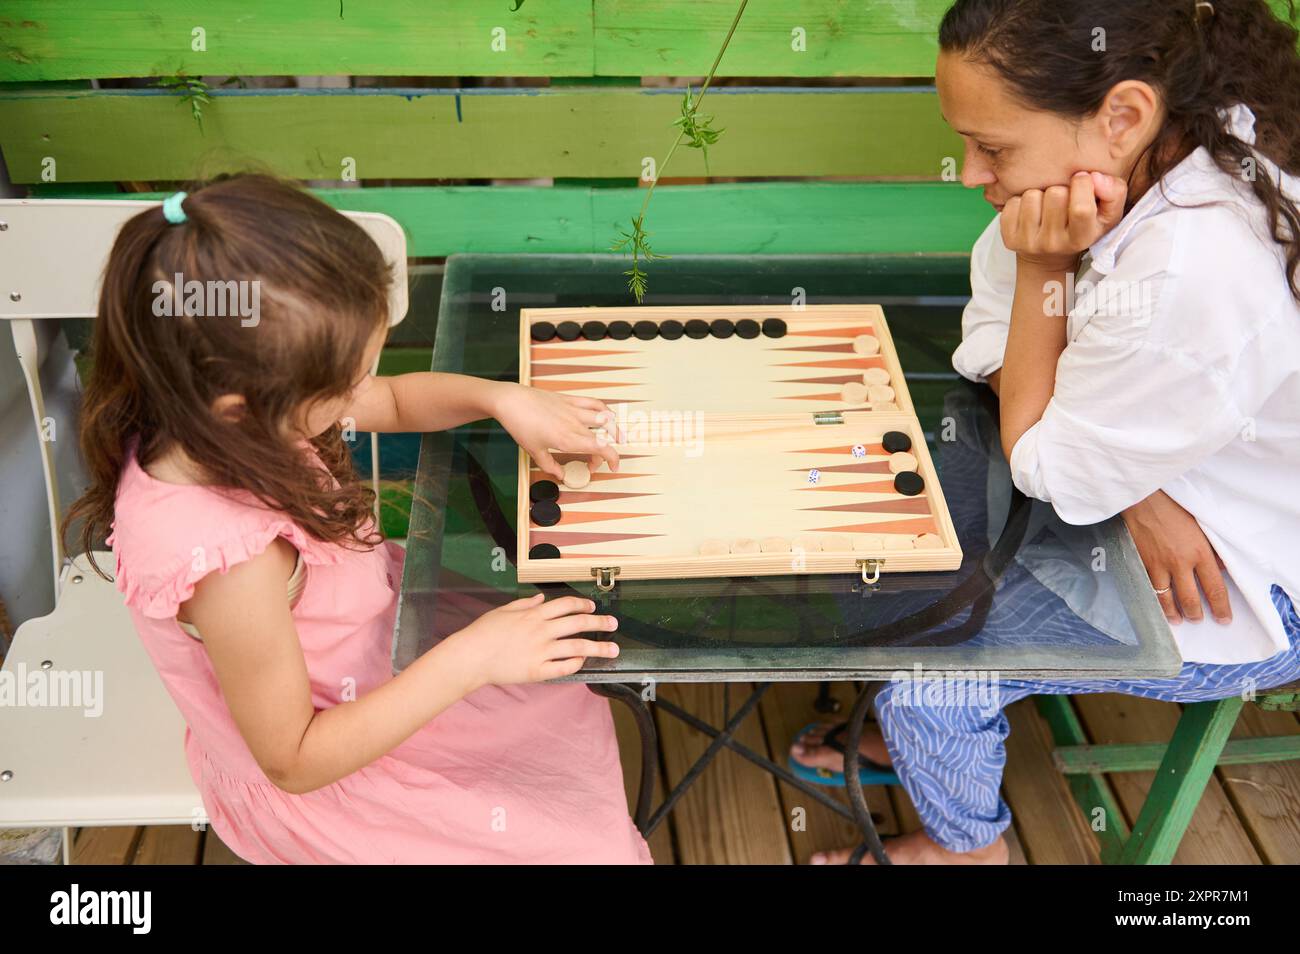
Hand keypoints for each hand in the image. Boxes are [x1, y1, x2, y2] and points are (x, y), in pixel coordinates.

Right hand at [444, 594, 619, 686]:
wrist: (471, 656)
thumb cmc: (483, 633)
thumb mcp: (503, 611)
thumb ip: (524, 604)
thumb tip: (540, 600)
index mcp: (534, 614)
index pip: (566, 605)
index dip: (582, 604)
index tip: (592, 607)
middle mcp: (541, 630)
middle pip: (578, 624)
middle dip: (599, 623)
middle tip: (614, 624)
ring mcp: (541, 651)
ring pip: (577, 646)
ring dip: (598, 647)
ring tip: (613, 650)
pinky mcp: (537, 670)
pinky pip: (563, 667)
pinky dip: (576, 663)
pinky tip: (583, 661)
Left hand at [492, 382, 620, 480]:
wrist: (511, 402)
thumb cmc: (520, 425)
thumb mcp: (534, 451)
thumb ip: (550, 465)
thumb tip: (561, 475)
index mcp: (567, 440)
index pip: (601, 448)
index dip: (613, 459)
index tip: (613, 467)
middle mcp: (575, 424)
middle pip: (602, 438)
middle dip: (604, 453)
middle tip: (594, 462)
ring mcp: (573, 410)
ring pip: (605, 418)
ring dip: (614, 428)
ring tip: (616, 437)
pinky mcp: (569, 399)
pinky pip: (593, 402)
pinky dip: (604, 409)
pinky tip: (606, 415)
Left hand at [1001, 171, 1126, 271]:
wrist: (1049, 257)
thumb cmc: (1083, 227)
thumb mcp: (1108, 215)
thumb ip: (1114, 192)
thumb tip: (1093, 176)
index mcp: (1081, 239)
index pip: (1081, 208)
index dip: (1082, 185)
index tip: (1082, 180)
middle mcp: (1053, 244)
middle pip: (1054, 195)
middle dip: (1060, 188)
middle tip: (1062, 198)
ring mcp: (1028, 243)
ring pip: (1031, 196)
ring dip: (1039, 193)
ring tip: (1046, 204)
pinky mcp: (1009, 239)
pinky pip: (1012, 203)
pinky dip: (1020, 201)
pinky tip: (1031, 211)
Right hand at [1121, 490, 1230, 625]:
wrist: (1144, 499)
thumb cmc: (1175, 508)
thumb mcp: (1202, 526)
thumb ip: (1213, 549)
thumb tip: (1222, 568)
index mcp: (1200, 552)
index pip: (1215, 588)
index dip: (1220, 607)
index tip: (1223, 618)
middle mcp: (1180, 563)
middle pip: (1190, 599)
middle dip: (1196, 614)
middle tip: (1199, 620)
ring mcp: (1159, 565)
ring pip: (1167, 599)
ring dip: (1174, 613)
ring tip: (1179, 620)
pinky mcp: (1142, 563)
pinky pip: (1150, 589)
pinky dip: (1155, 601)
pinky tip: (1158, 606)